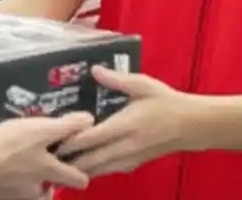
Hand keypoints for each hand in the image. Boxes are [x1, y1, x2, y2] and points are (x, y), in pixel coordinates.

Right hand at [0, 113, 93, 199]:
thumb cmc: (5, 146)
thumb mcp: (37, 129)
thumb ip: (64, 126)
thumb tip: (90, 120)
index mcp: (50, 173)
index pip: (79, 180)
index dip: (79, 172)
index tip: (73, 162)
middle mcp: (36, 192)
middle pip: (50, 191)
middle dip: (47, 180)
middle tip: (36, 163)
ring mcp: (14, 199)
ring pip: (26, 193)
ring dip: (23, 182)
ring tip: (12, 165)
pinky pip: (4, 193)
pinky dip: (2, 184)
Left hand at [56, 67, 197, 177]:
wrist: (194, 125)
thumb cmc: (167, 103)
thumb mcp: (142, 85)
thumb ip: (117, 80)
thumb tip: (95, 70)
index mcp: (125, 125)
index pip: (92, 137)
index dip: (70, 141)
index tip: (52, 140)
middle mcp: (126, 146)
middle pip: (91, 160)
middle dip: (69, 161)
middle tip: (48, 159)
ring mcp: (132, 157)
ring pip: (100, 170)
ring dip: (80, 169)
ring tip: (59, 167)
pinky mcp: (136, 163)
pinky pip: (110, 170)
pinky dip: (95, 170)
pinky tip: (83, 167)